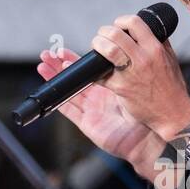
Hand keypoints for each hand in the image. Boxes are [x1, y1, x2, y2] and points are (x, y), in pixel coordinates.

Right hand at [36, 48, 165, 174]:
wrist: (146, 138)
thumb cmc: (146, 114)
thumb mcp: (131, 88)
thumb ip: (120, 74)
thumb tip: (114, 53)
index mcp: (109, 87)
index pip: (87, 71)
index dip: (74, 61)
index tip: (62, 50)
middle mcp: (98, 98)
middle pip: (74, 79)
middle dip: (59, 67)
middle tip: (47, 54)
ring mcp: (91, 111)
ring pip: (68, 92)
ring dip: (55, 80)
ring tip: (43, 66)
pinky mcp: (86, 124)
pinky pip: (69, 111)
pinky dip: (59, 100)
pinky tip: (50, 89)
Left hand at [89, 13, 189, 141]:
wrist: (173, 114)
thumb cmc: (172, 87)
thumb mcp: (171, 59)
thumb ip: (160, 42)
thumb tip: (150, 28)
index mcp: (155, 49)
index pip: (134, 22)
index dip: (121, 20)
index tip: (118, 25)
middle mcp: (143, 59)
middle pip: (115, 34)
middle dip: (104, 32)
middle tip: (103, 36)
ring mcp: (130, 74)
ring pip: (107, 50)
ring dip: (97, 45)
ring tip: (97, 48)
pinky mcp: (121, 88)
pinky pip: (101, 75)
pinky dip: (94, 71)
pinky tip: (96, 70)